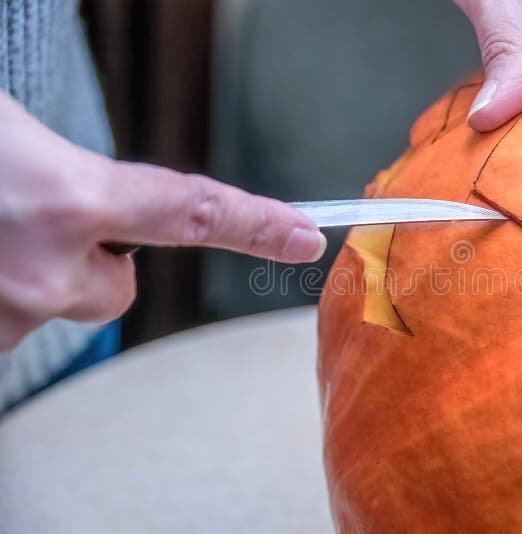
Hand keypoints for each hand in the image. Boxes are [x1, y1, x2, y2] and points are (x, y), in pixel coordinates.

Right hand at [0, 92, 325, 348]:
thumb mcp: (12, 133)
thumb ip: (77, 176)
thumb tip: (110, 197)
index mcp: (68, 199)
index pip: (189, 213)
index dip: (255, 225)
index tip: (304, 236)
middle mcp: (45, 272)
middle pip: (116, 289)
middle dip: (88, 261)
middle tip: (25, 217)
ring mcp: (10, 316)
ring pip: (60, 303)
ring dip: (32, 276)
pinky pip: (14, 322)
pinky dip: (1, 292)